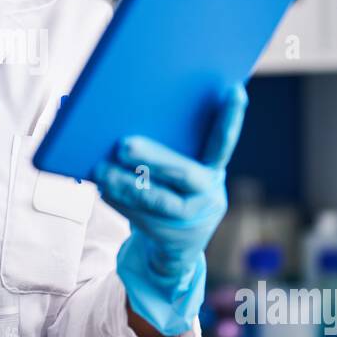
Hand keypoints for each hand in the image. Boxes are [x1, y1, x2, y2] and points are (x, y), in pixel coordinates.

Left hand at [92, 85, 248, 336]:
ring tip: (101, 171)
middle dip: (152, 157)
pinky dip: (121, 201)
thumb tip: (124, 131)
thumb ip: (166, 152)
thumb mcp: (177, 172)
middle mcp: (210, 191)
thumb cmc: (170, 193)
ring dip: (126, 184)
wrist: (175, 247)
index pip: (223, 141)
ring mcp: (195, 217)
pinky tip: (104, 190)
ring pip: (159, 199)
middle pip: (183, 172)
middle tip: (123, 145)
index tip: (234, 90)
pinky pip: (145, 217)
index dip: (231, 117)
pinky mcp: (174, 236)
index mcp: (212, 167)